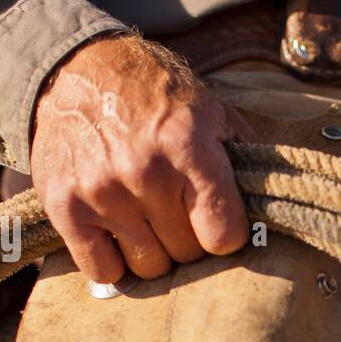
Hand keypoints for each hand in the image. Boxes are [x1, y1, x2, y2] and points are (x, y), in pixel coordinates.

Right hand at [30, 34, 255, 282]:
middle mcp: (144, 172)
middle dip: (189, 239)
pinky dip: (114, 262)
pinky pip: (103, 271)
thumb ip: (243, 157)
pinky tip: (118, 234)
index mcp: (187, 146)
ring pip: (150, 268)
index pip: (224, 235)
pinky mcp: (65, 208)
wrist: (74, 70)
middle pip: (187, 254)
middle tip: (179, 213)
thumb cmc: (152, 93)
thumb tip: (275, 206)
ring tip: (148, 218)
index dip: (227, 235)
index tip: (220, 224)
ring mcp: (101, 192)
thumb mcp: (209, 110)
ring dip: (154, 251)